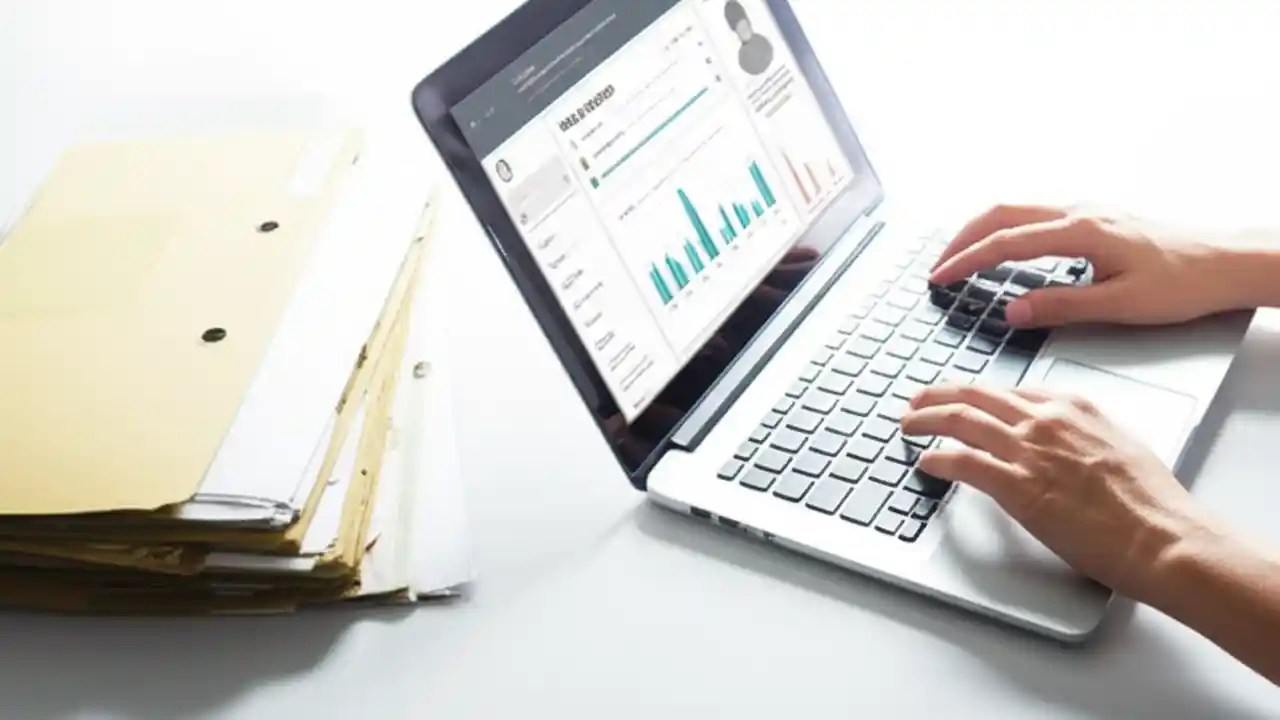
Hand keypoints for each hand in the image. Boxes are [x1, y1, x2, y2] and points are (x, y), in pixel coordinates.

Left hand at [902, 383, 1206, 599]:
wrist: (1163, 536)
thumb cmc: (1151, 503)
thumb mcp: (1120, 447)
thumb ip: (1085, 436)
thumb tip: (1067, 442)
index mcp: (1073, 407)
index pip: (1009, 390)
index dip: (977, 394)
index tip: (962, 397)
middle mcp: (1046, 420)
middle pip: (976, 395)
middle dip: (939, 395)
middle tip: (917, 401)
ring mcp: (1029, 451)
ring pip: (961, 420)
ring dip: (926, 420)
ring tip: (908, 425)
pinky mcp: (1017, 486)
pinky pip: (963, 462)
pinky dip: (937, 458)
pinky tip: (925, 462)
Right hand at [929, 203, 1243, 327]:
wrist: (1226, 262)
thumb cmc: (1183, 284)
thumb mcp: (1119, 306)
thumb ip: (1060, 307)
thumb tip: (1013, 311)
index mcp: (1081, 231)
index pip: (1006, 244)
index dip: (967, 262)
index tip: (940, 278)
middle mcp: (1079, 212)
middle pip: (1001, 213)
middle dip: (962, 238)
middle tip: (938, 265)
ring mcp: (1087, 210)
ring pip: (1017, 208)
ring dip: (982, 229)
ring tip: (960, 255)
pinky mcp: (1094, 217)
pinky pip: (1035, 213)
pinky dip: (1006, 227)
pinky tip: (1003, 247)